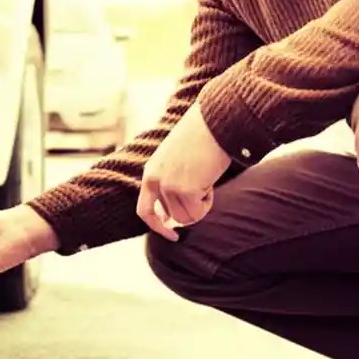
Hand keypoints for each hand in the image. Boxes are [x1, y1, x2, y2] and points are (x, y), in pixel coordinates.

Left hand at [138, 102, 231, 240]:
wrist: (213, 122)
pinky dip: (208, 200)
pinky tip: (210, 179)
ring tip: (205, 178)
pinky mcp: (184, 189)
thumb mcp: (176, 162)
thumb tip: (174, 219)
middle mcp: (154, 180)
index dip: (158, 227)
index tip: (174, 237)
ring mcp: (168, 186)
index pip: (144, 211)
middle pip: (173, 217)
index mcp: (150, 173)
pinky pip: (199, 211)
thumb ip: (170, 185)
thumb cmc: (201, 140)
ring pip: (187, 218)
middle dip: (191, 207)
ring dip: (201, 204)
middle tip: (202, 184)